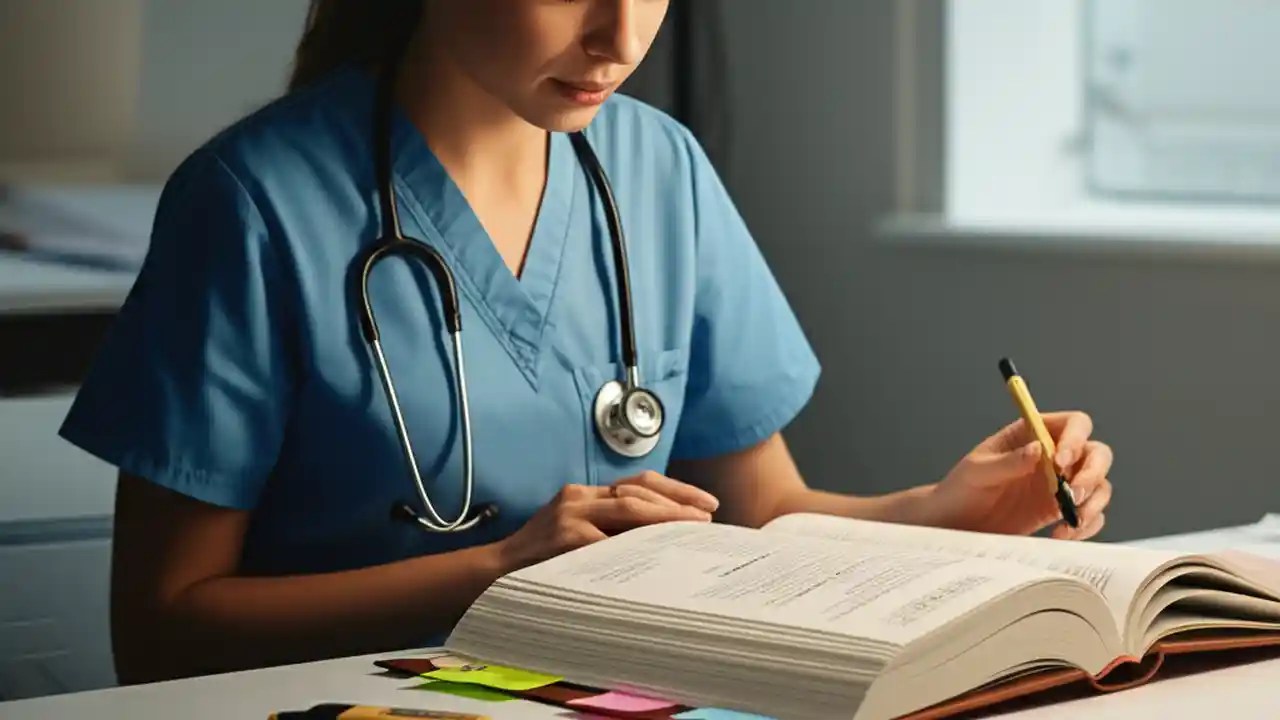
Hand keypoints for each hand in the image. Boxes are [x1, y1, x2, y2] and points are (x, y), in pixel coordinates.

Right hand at [497, 471, 718, 570]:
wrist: (492, 577)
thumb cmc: (538, 565)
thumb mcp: (575, 539)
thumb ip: (609, 533)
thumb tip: (664, 540)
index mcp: (583, 495)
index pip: (637, 484)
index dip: (675, 490)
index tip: (706, 504)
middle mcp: (577, 498)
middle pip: (638, 491)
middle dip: (679, 502)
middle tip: (709, 515)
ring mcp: (569, 516)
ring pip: (628, 508)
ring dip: (666, 517)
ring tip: (693, 527)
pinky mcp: (564, 537)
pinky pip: (609, 538)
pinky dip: (637, 541)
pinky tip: (658, 549)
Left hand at [925, 411, 1112, 539]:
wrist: (954, 525)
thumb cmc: (961, 489)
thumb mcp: (977, 472)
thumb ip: (1008, 461)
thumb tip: (1038, 449)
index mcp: (1032, 434)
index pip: (1073, 424)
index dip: (1075, 438)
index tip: (1060, 462)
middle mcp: (1053, 457)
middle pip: (1096, 453)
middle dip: (1092, 473)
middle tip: (1074, 494)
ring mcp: (1059, 485)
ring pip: (1099, 485)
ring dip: (1094, 502)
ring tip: (1071, 520)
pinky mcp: (1059, 512)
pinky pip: (1090, 515)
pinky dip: (1086, 526)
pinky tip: (1063, 534)